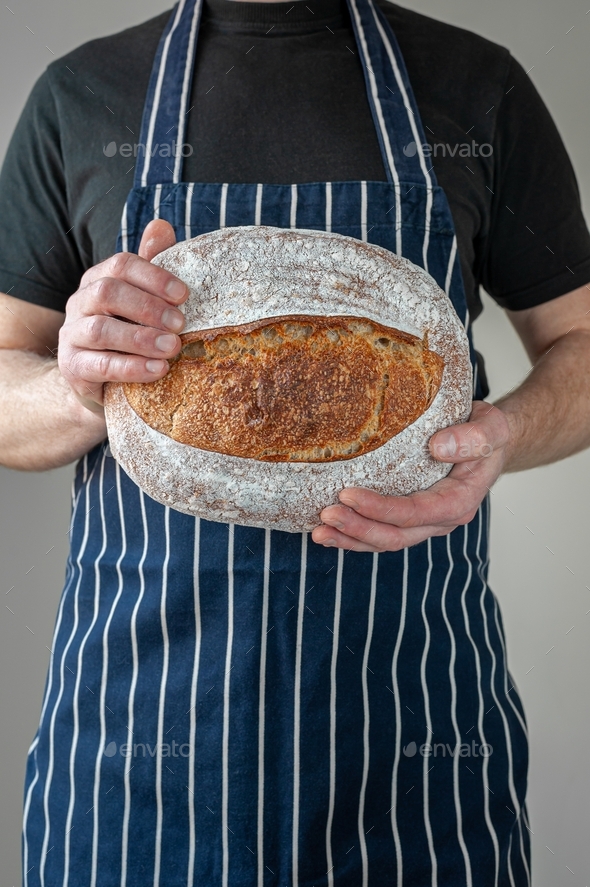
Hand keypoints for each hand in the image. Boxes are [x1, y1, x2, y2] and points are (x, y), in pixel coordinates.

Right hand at [58, 220, 185, 412]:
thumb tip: (161, 225)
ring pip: (100, 329)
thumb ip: (151, 268)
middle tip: (180, 324)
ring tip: (172, 348)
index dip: (154, 276)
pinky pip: (99, 364)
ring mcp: (72, 335)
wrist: (101, 383)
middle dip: (148, 307)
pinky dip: (131, 367)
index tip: (184, 295)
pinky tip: (158, 369)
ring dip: (141, 338)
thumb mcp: (142, 303)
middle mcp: (80, 302)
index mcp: (98, 280)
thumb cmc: (128, 335)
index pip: (121, 265)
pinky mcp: (73, 367)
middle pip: (108, 293)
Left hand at [312, 401, 510, 551]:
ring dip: (351, 538)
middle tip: (325, 515)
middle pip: (396, 535)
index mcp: (459, 502)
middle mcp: (441, 519)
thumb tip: (439, 446)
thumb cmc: (488, 434)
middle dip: (358, 528)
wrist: (488, 442)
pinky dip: (355, 534)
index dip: (380, 509)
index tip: (348, 494)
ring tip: (318, 532)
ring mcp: (425, 522)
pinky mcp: (410, 517)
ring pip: (385, 541)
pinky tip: (330, 531)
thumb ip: (473, 437)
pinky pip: (381, 532)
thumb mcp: (491, 427)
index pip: (415, 513)